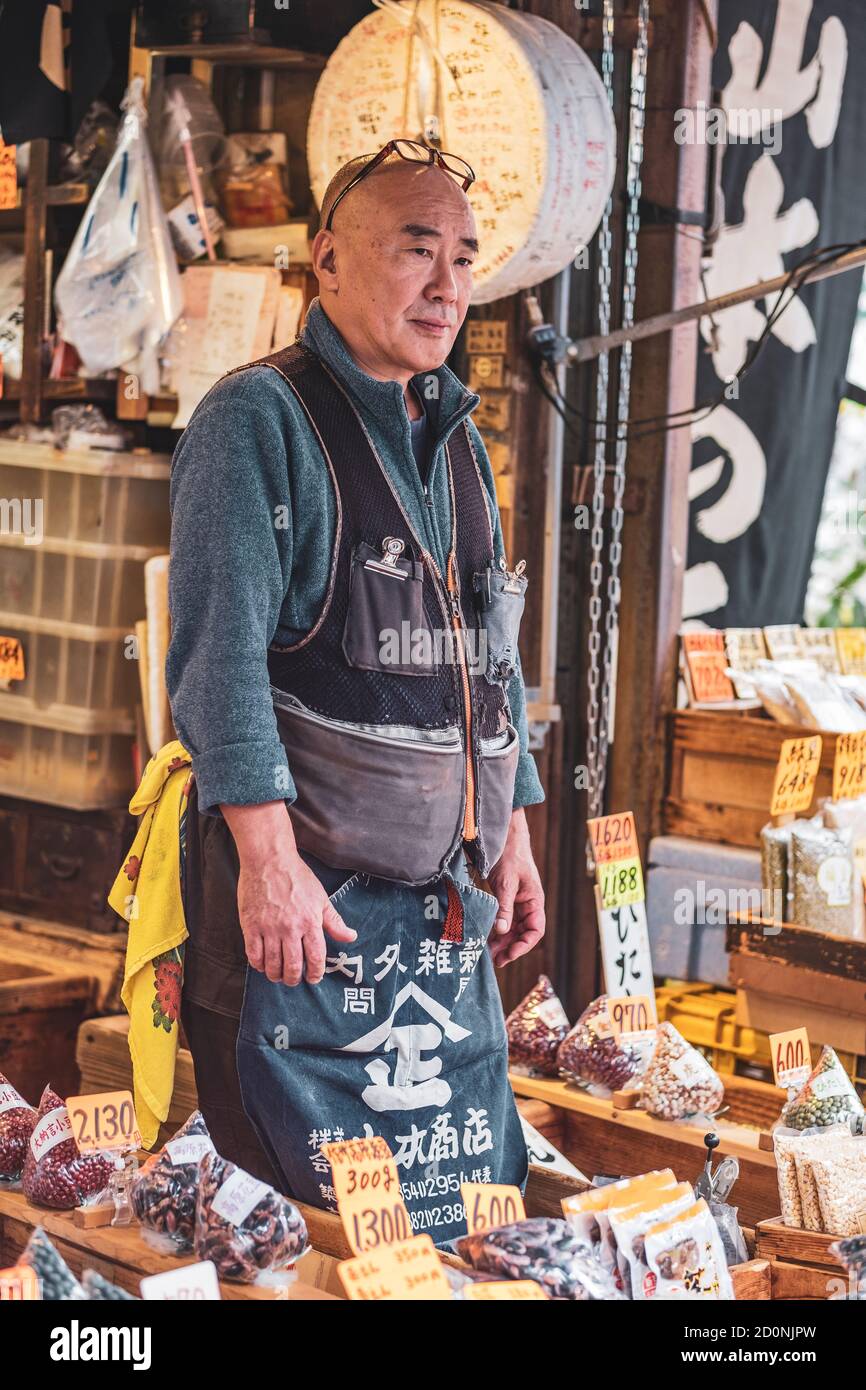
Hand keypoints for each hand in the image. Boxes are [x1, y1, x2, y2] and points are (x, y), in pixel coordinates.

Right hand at [222, 801, 356, 985]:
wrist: (269, 860)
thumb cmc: (297, 877)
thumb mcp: (321, 898)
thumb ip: (334, 921)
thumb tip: (351, 937)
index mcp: (310, 922)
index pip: (316, 958)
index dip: (316, 973)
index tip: (314, 978)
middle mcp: (290, 928)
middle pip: (293, 966)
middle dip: (294, 979)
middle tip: (293, 980)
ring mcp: (269, 928)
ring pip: (272, 964)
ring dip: (276, 975)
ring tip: (278, 975)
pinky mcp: (250, 926)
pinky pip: (254, 954)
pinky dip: (258, 965)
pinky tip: (262, 964)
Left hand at [486, 808, 545, 967]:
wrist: (504, 835)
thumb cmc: (511, 855)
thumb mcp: (506, 883)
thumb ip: (505, 908)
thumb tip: (501, 931)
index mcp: (534, 901)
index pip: (535, 931)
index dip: (523, 946)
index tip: (508, 955)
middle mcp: (528, 904)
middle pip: (523, 933)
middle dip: (510, 947)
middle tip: (494, 960)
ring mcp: (517, 901)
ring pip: (512, 928)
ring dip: (502, 941)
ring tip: (488, 952)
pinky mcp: (506, 897)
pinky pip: (504, 918)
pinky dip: (496, 928)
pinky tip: (487, 936)